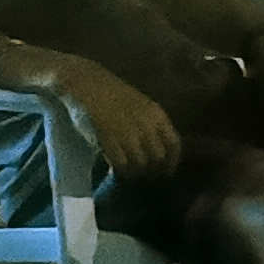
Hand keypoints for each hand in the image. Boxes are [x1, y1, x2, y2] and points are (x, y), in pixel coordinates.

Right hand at [59, 66, 180, 176]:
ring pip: (140, 163)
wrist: (89, 86)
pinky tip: (117, 171)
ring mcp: (128, 133)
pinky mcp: (109, 139)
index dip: (172, 162)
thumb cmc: (114, 95)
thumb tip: (156, 150)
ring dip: (136, 173)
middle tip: (145, 177)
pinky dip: (121, 171)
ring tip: (130, 175)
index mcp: (157, 115)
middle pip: (157, 157)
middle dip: (153, 171)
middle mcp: (146, 125)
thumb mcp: (142, 107)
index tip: (167, 172)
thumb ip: (151, 126)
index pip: (174, 144)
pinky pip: (121, 163)